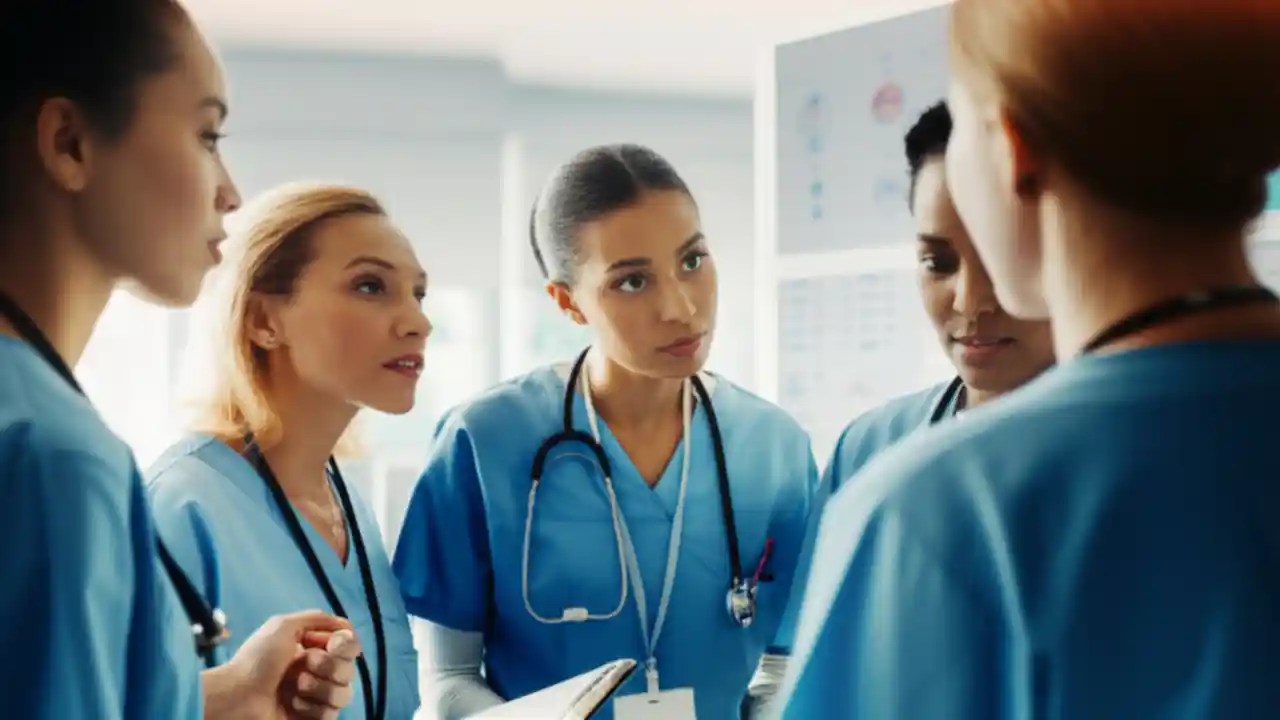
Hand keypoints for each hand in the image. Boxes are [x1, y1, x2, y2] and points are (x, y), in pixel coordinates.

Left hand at [211, 609, 362, 719]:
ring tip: (296, 688)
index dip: (346, 645)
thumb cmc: (257, 660)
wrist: (237, 697)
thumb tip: (346, 627)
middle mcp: (318, 672)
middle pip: (349, 669)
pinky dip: (312, 708)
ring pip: (344, 693)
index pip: (349, 645)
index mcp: (313, 648)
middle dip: (329, 666)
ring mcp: (316, 697)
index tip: (333, 645)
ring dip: (320, 688)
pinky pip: (331, 714)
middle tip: (306, 665)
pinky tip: (293, 706)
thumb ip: (317, 618)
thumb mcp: (282, 626)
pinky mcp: (313, 719)